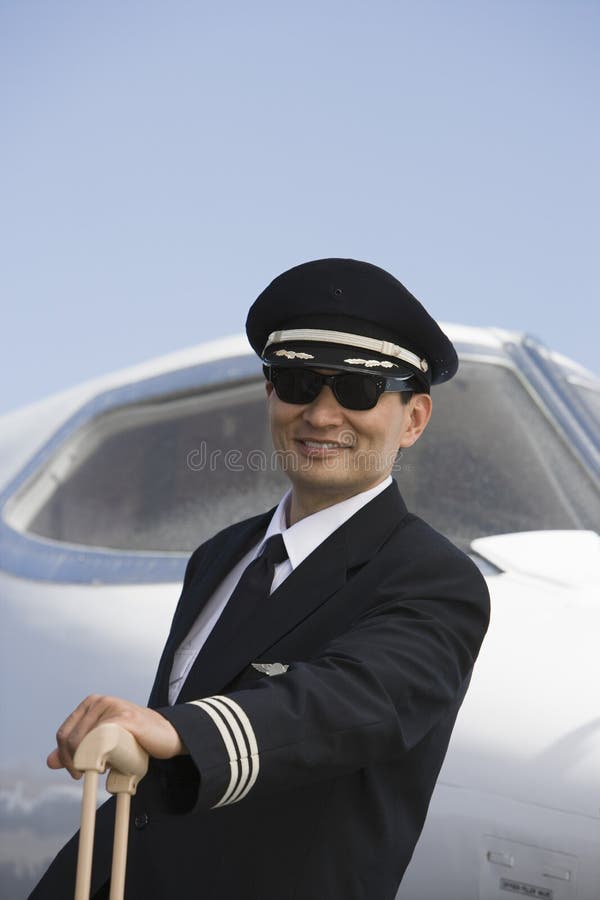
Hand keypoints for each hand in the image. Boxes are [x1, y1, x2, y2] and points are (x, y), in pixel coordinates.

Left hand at [47, 695, 185, 778]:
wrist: (167, 734)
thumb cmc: (134, 738)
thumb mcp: (101, 740)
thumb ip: (77, 748)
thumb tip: (50, 761)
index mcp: (91, 703)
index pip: (64, 733)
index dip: (64, 757)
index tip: (75, 771)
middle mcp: (100, 702)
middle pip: (72, 738)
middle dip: (74, 762)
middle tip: (86, 775)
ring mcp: (113, 707)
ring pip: (84, 740)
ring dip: (86, 761)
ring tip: (101, 768)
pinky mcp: (126, 718)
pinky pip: (101, 738)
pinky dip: (98, 755)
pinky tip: (106, 764)